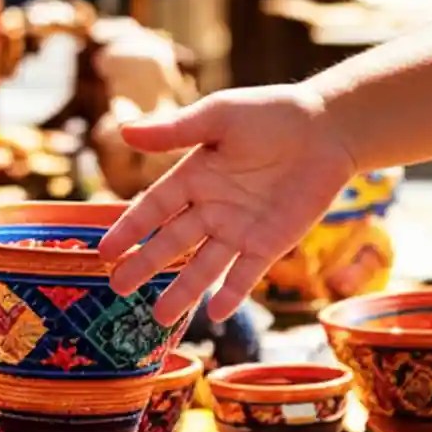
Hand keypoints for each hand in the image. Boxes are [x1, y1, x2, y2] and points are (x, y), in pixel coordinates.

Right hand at [98, 85, 355, 325]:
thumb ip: (175, 130)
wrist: (326, 127)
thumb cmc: (269, 113)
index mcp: (193, 177)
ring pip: (204, 266)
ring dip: (183, 290)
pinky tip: (216, 314)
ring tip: (160, 317)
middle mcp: (211, 208)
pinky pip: (246, 273)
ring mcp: (239, 228)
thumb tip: (124, 131)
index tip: (105, 251)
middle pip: (172, 243)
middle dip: (146, 265)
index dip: (129, 229)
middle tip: (119, 289)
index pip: (153, 208)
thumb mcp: (218, 116)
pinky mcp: (270, 243)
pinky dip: (232, 293)